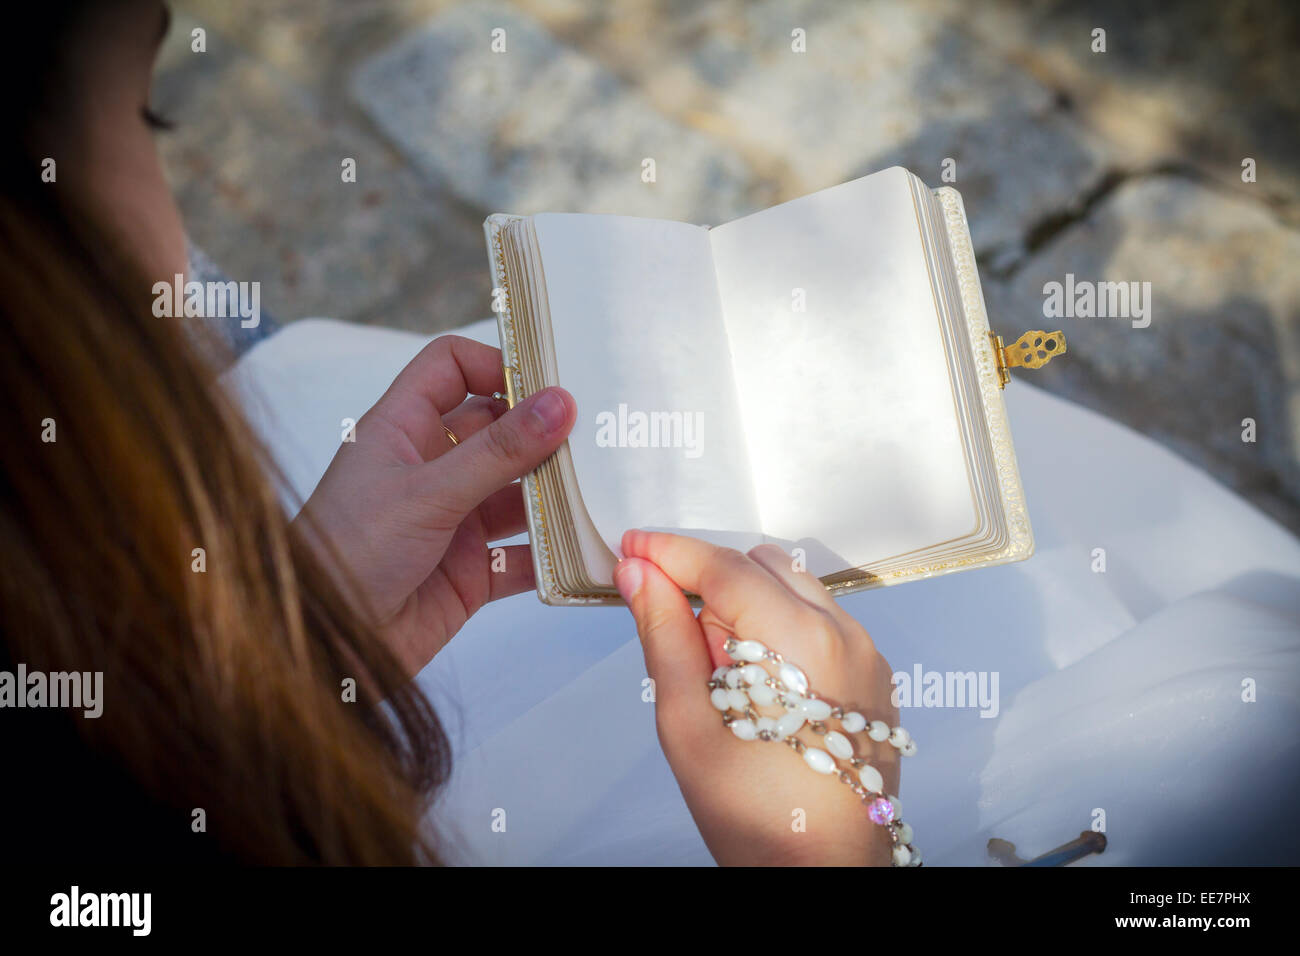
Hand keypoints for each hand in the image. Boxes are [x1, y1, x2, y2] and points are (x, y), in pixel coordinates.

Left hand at [295, 335, 574, 676]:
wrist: (328, 646)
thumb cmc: (347, 553)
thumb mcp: (427, 492)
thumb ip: (499, 451)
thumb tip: (559, 403)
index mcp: (405, 429)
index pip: (452, 368)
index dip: (497, 364)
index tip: (549, 379)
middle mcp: (433, 468)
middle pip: (500, 431)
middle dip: (545, 433)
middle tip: (599, 432)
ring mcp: (455, 519)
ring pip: (520, 494)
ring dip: (557, 494)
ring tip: (605, 488)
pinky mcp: (472, 570)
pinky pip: (525, 555)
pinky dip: (554, 554)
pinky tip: (587, 549)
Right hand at [615, 530, 900, 865]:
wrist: (823, 873)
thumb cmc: (759, 817)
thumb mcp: (687, 722)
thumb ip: (664, 635)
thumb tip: (641, 575)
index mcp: (799, 641)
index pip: (723, 565)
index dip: (670, 551)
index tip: (632, 549)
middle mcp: (844, 634)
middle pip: (760, 565)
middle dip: (707, 581)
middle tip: (672, 630)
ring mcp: (865, 653)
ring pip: (792, 586)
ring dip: (745, 603)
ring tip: (719, 671)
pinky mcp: (871, 673)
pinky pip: (819, 619)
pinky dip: (778, 626)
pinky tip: (756, 683)